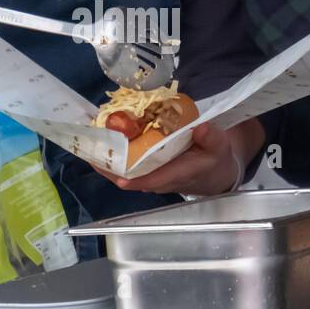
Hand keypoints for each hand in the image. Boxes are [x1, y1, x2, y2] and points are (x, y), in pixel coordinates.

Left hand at [93, 123, 242, 196]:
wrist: (215, 173)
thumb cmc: (215, 160)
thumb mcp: (219, 147)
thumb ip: (211, 138)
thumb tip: (200, 128)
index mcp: (178, 174)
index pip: (154, 180)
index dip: (136, 179)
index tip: (121, 176)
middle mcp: (159, 179)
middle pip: (130, 178)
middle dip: (110, 167)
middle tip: (92, 150)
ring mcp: (150, 176)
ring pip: (124, 174)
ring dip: (108, 161)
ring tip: (90, 144)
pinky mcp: (146, 171)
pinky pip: (126, 167)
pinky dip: (113, 156)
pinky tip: (102, 142)